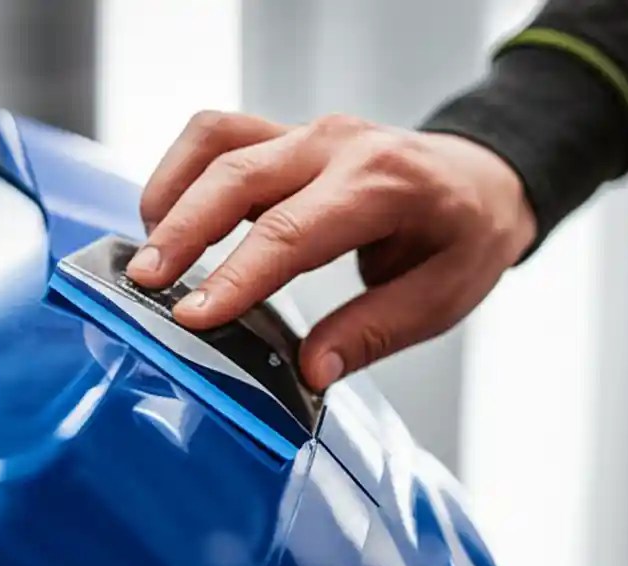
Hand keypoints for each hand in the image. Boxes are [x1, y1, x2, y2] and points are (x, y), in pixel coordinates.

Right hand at [128, 111, 536, 389]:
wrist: (483, 179)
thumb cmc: (467, 236)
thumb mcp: (444, 295)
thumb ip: (373, 331)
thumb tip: (310, 371)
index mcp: (385, 184)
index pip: (293, 230)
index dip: (237, 276)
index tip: (193, 317)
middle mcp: (338, 145)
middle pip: (238, 176)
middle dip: (182, 233)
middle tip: (144, 287)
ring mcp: (308, 132)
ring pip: (217, 143)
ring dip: (172, 195)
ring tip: (149, 258)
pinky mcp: (286, 135)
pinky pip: (220, 136)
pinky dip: (183, 173)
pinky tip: (170, 221)